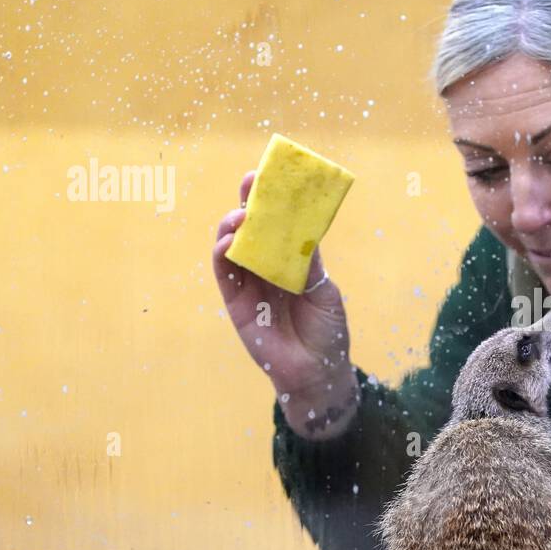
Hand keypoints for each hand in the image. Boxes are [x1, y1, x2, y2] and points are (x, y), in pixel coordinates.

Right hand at [213, 171, 357, 436]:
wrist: (318, 372)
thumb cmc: (327, 332)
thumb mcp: (324, 291)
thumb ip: (309, 262)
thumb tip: (303, 227)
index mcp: (293, 261)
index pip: (280, 225)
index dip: (275, 201)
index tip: (273, 177)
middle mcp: (268, 268)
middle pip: (253, 229)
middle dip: (250, 203)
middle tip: (252, 183)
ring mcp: (250, 284)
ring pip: (233, 246)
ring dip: (232, 226)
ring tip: (240, 216)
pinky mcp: (236, 303)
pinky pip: (224, 274)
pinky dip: (223, 254)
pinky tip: (229, 241)